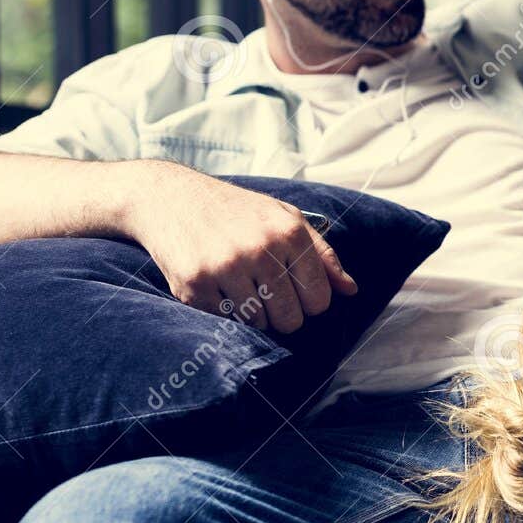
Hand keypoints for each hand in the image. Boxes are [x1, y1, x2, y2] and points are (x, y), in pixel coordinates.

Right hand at [125, 162, 357, 332]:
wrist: (171, 198)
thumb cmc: (238, 211)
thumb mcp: (286, 218)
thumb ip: (322, 254)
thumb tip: (351, 290)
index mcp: (288, 232)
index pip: (319, 299)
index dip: (311, 303)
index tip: (296, 291)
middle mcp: (260, 249)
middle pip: (291, 319)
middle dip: (284, 315)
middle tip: (267, 294)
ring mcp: (225, 268)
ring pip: (259, 324)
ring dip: (254, 314)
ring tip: (241, 287)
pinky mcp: (194, 284)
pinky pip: (225, 322)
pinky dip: (225, 312)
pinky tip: (218, 287)